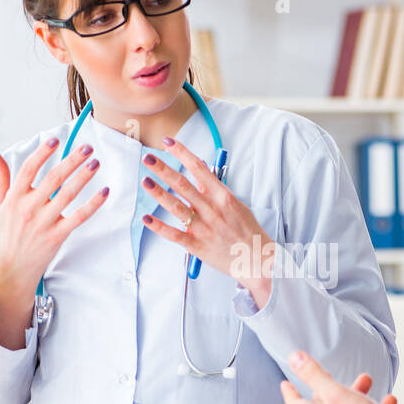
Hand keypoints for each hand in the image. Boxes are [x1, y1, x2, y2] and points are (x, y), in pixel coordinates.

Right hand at [0, 137, 107, 345]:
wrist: (13, 268)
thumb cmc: (7, 234)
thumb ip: (0, 181)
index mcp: (14, 198)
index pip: (29, 169)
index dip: (42, 152)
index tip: (56, 140)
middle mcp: (28, 208)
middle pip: (53, 178)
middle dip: (72, 160)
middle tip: (88, 148)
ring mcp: (44, 222)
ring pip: (68, 194)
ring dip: (84, 176)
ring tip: (96, 163)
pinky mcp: (57, 235)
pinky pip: (79, 216)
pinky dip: (93, 204)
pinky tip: (104, 191)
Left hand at [139, 137, 274, 306]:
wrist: (257, 259)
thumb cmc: (248, 232)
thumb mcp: (237, 205)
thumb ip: (217, 192)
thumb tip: (202, 177)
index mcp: (223, 196)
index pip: (199, 168)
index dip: (182, 153)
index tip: (168, 143)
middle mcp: (211, 209)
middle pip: (183, 184)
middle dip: (163, 169)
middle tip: (149, 158)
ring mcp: (203, 228)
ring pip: (176, 206)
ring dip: (158, 193)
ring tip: (146, 181)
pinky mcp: (196, 245)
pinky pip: (174, 234)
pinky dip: (159, 227)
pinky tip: (146, 218)